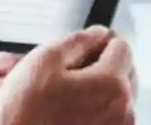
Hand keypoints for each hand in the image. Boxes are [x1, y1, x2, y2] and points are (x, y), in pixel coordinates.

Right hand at [0, 26, 135, 124]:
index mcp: (112, 85)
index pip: (122, 47)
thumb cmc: (25, 113)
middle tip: (70, 70)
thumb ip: (76, 41)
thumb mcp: (43, 60)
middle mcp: (124, 112)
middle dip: (103, 65)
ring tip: (66, 93)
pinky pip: (110, 118)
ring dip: (99, 88)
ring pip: (118, 97)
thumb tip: (97, 34)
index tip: (85, 45)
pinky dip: (96, 110)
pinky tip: (69, 112)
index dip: (100, 41)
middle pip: (125, 72)